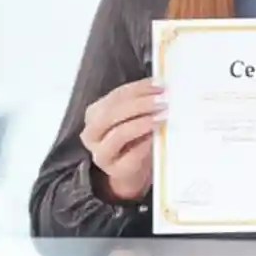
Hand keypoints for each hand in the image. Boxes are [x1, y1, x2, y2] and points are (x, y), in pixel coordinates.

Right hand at [80, 78, 165, 201]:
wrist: (130, 170)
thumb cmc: (133, 139)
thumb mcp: (132, 117)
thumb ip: (141, 102)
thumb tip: (161, 87)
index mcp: (94, 113)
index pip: (116, 96)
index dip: (139, 88)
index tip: (160, 84)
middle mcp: (92, 133)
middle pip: (112, 114)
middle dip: (140, 104)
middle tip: (163, 100)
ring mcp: (101, 153)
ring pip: (119, 134)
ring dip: (143, 123)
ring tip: (163, 117)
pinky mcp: (116, 170)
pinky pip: (131, 156)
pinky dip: (145, 145)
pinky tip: (157, 137)